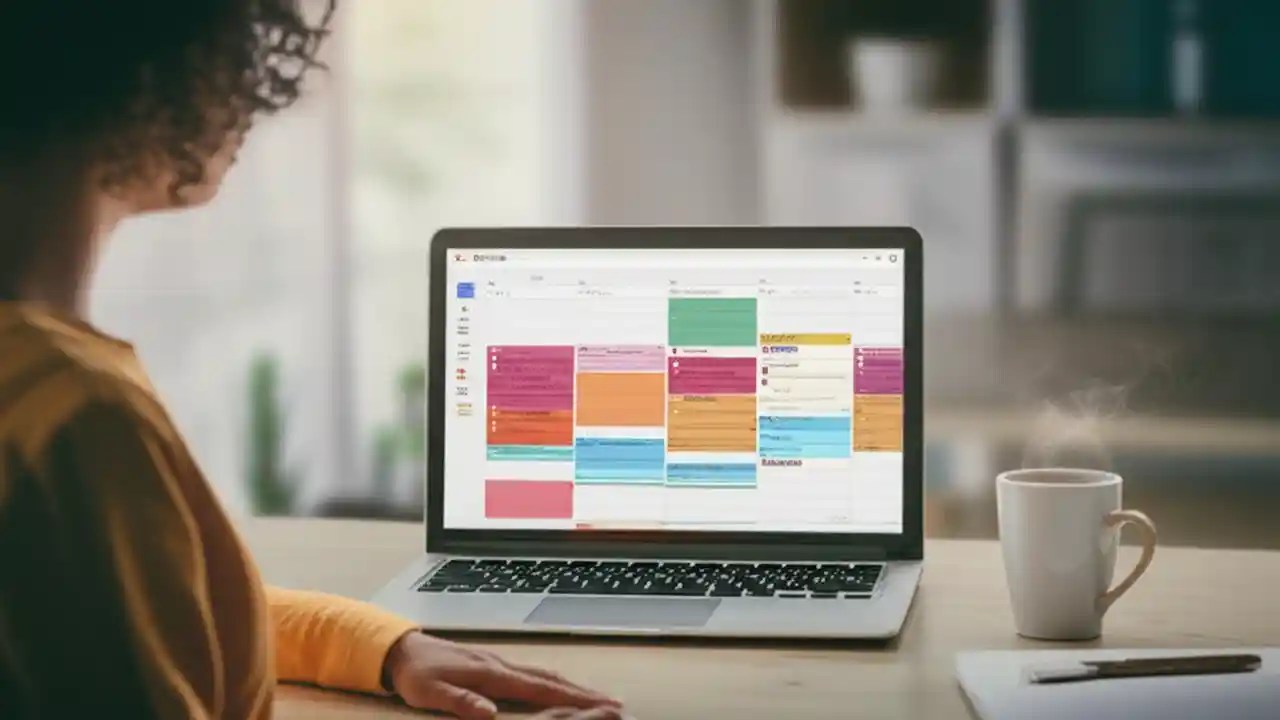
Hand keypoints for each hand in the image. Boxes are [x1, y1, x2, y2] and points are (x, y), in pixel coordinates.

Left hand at [382, 631, 622, 718]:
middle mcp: (502, 665)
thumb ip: (460, 702)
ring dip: (573, 686)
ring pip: (545, 675)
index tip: (600, 705)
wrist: (402, 649)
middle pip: (552, 680)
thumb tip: (490, 714)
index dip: (572, 699)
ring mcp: (500, 663)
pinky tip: (559, 687)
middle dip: (584, 693)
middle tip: (615, 703)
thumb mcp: (431, 692)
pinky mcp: (493, 665)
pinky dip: (554, 682)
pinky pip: (533, 674)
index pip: (541, 689)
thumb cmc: (416, 674)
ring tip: (597, 697)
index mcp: (492, 673)